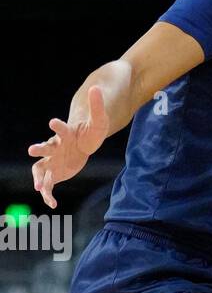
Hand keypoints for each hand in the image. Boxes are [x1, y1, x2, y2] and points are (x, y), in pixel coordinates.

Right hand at [28, 85, 108, 208]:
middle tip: (31, 150)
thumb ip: (97, 107)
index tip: (52, 121)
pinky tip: (52, 204)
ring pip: (40, 169)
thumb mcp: (99, 121)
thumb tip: (96, 88)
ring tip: (39, 187)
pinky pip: (47, 184)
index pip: (61, 129)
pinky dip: (48, 194)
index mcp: (66, 134)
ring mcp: (52, 160)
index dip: (58, 125)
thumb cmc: (90, 132)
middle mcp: (55, 147)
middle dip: (39, 149)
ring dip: (39, 177)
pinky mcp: (53, 172)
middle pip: (45, 148)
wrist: (83, 144)